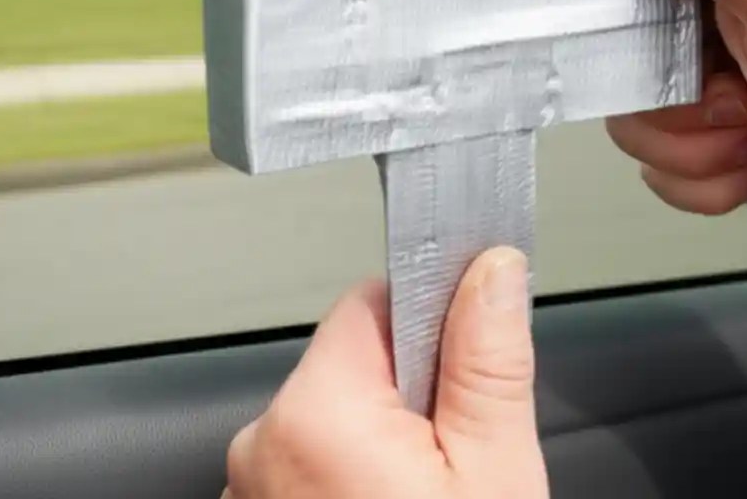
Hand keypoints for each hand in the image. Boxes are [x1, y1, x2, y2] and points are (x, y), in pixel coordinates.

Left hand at [223, 248, 547, 498]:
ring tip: (426, 497)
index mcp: (315, 412)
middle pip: (356, 366)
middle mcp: (261, 444)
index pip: (372, 304)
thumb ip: (488, 363)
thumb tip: (493, 270)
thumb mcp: (493, 470)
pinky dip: (351, 482)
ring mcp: (252, 488)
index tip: (466, 363)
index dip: (434, 325)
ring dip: (380, 445)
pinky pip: (312, 470)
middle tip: (457, 460)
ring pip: (337, 423)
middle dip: (412, 397)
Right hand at [595, 0, 746, 227]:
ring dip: (703, 152)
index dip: (635, 30)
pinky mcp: (725, 141)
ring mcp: (718, 85)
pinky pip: (669, 174)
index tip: (677, 52)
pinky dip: (715, 183)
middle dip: (680, 109)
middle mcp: (715, 18)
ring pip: (642, 131)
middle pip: (626, 71)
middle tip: (744, 99)